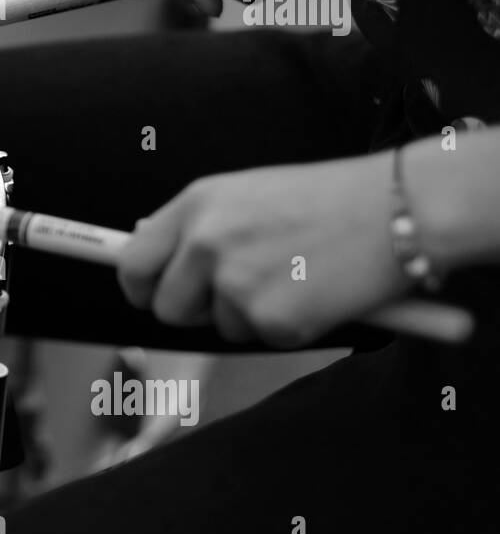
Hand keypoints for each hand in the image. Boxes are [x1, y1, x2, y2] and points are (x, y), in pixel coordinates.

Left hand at [117, 154, 413, 347]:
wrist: (400, 208)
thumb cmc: (328, 200)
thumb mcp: (247, 195)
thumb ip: (201, 228)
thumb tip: (163, 267)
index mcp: (195, 205)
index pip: (132, 263)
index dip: (141, 287)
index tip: (153, 295)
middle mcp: (205, 242)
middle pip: (166, 308)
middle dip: (196, 310)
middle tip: (241, 292)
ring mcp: (236, 283)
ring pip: (219, 326)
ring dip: (250, 314)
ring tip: (295, 275)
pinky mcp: (271, 319)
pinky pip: (263, 338)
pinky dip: (289, 326)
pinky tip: (317, 291)